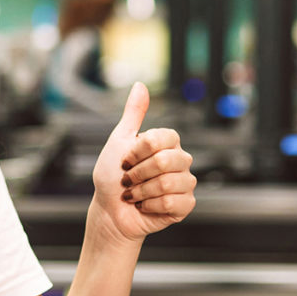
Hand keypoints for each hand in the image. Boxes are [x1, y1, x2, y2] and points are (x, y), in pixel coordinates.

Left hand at [92, 82, 195, 241]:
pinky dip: (150, 205)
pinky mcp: (185, 204)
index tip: (124, 160)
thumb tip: (140, 84)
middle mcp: (180, 160)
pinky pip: (172, 202)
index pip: (161, 138)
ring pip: (168, 183)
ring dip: (141, 191)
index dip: (137, 151)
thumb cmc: (112, 176)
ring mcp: (185, 182)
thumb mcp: (119, 140)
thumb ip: (134, 113)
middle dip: (137, 174)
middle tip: (127, 180)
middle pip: (164, 161)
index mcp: (168, 142)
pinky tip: (144, 206)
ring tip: (134, 194)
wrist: (110, 210)